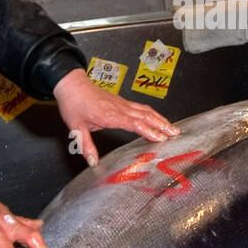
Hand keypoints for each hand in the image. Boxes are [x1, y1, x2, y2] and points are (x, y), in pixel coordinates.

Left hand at [52, 68, 179, 165]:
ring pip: (146, 110)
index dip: (149, 131)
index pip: (134, 123)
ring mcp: (122, 103)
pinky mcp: (122, 102)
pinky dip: (153, 113)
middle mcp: (119, 108)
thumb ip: (86, 145)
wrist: (72, 84)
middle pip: (146, 115)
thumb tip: (93, 162)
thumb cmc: (73, 103)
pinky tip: (158, 118)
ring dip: (161, 118)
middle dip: (162, 125)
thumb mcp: (75, 127)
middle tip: (175, 134)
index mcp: (110, 114)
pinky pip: (141, 107)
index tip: (161, 138)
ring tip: (173, 127)